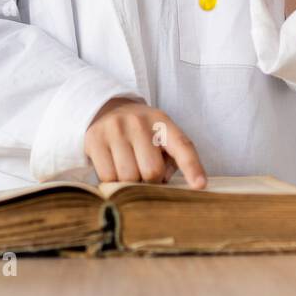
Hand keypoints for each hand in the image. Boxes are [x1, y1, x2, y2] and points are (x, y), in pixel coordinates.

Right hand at [85, 98, 207, 187]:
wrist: (106, 109)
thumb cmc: (141, 132)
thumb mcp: (160, 137)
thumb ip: (170, 160)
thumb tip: (161, 186)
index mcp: (162, 122)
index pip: (182, 146)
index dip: (193, 168)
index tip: (200, 186)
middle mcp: (138, 122)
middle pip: (151, 171)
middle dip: (150, 181)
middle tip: (145, 174)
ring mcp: (115, 129)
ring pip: (127, 177)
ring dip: (130, 183)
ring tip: (129, 170)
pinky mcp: (95, 139)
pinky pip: (107, 177)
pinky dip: (112, 182)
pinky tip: (113, 169)